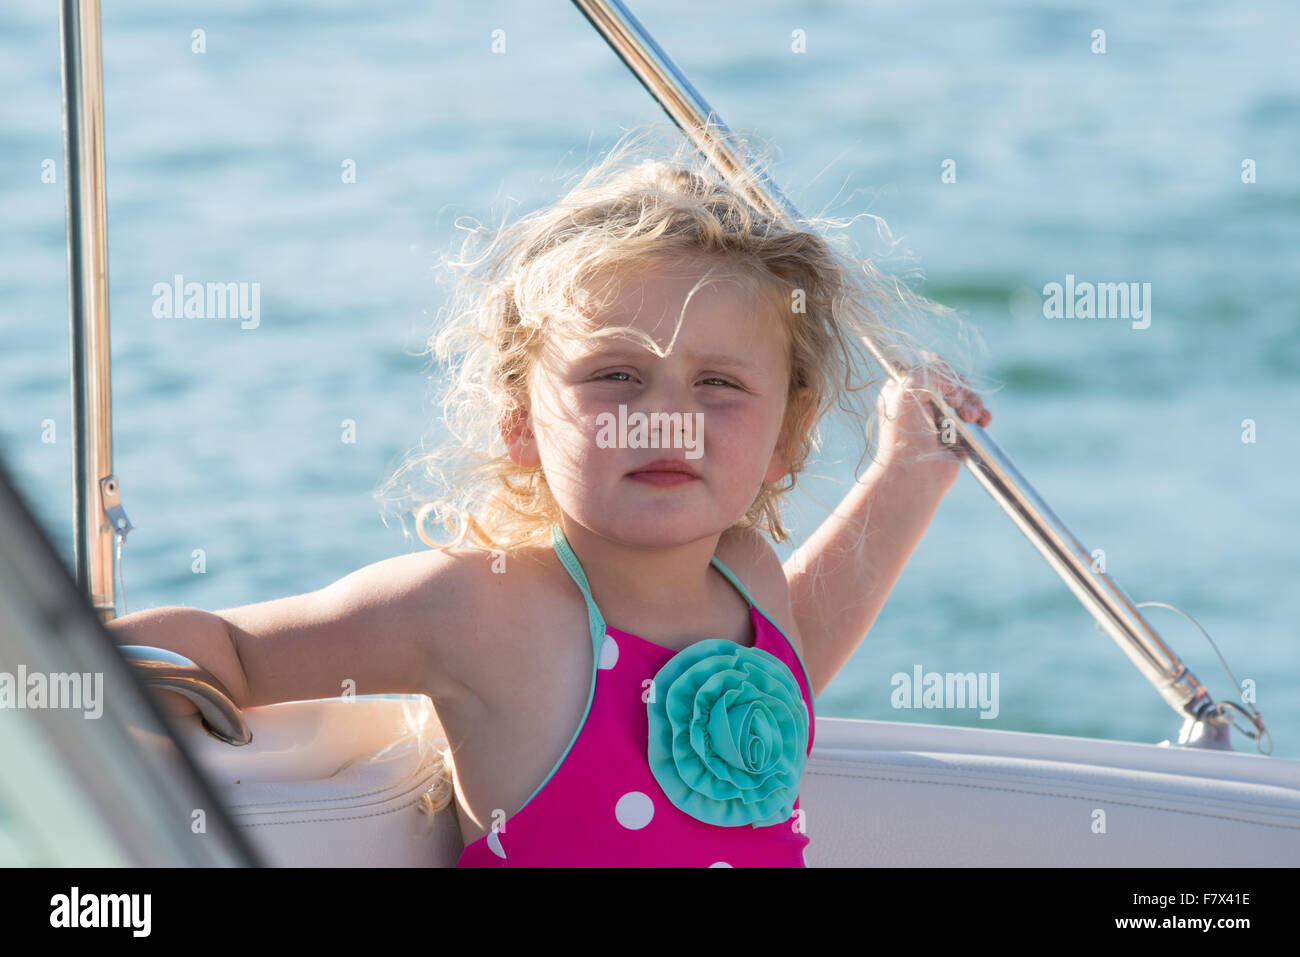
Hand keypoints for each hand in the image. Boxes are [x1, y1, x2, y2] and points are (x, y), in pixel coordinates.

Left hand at [874, 350, 991, 490]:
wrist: (915, 473)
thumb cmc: (904, 433)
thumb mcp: (906, 389)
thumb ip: (927, 369)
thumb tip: (951, 379)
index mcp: (902, 388)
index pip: (928, 365)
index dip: (941, 370)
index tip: (943, 384)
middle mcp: (920, 401)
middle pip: (952, 379)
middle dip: (959, 389)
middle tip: (953, 403)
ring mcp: (939, 417)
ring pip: (967, 396)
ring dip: (972, 402)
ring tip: (968, 417)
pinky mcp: (956, 433)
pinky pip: (977, 415)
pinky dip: (983, 415)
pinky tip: (983, 421)